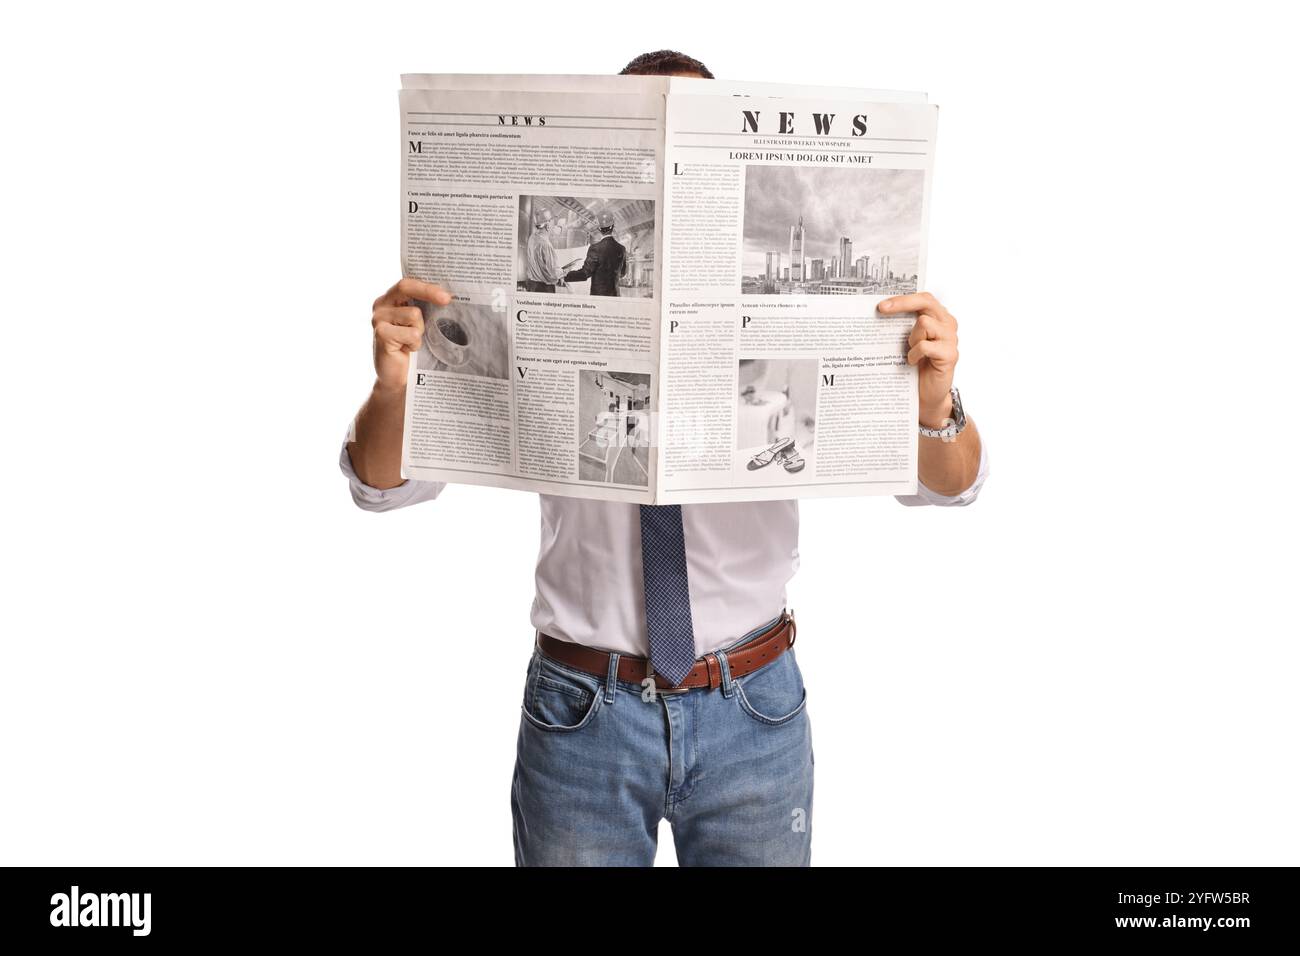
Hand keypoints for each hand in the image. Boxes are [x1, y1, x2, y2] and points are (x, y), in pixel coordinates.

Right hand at [370, 278, 450, 391]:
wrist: (397, 378)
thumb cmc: (409, 349)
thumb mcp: (417, 325)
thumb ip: (424, 309)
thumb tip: (448, 297)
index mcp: (389, 300)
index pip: (407, 284)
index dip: (427, 286)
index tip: (447, 294)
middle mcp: (380, 306)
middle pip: (405, 287)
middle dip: (429, 292)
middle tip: (447, 300)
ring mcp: (378, 319)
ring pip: (413, 314)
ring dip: (420, 331)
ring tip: (411, 342)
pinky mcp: (381, 334)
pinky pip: (411, 333)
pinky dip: (415, 344)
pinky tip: (406, 350)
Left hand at [879, 292, 958, 427]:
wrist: (926, 395)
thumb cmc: (915, 366)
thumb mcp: (907, 342)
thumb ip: (903, 326)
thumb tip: (880, 311)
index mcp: (938, 317)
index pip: (923, 298)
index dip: (903, 299)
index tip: (881, 305)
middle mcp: (947, 324)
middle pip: (926, 302)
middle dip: (902, 304)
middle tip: (882, 309)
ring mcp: (950, 338)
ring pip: (924, 323)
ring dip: (911, 337)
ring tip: (910, 352)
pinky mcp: (950, 354)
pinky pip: (925, 345)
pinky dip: (914, 353)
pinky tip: (912, 362)